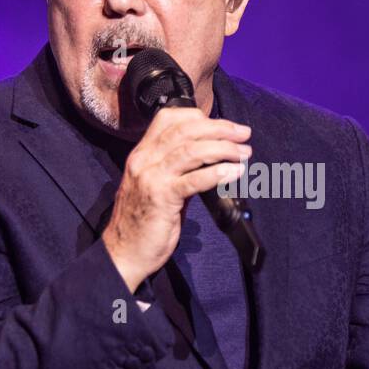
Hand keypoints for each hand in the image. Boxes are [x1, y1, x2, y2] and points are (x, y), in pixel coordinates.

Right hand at [102, 107, 251, 291]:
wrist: (124, 252)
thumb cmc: (143, 221)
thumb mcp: (157, 185)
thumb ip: (179, 169)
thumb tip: (212, 159)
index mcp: (142, 153)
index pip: (169, 118)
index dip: (199, 116)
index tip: (223, 126)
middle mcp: (144, 160)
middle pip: (186, 130)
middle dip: (220, 128)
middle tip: (243, 134)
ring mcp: (151, 178)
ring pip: (192, 150)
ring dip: (224, 149)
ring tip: (244, 153)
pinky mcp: (161, 198)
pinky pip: (194, 179)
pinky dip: (218, 172)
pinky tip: (234, 172)